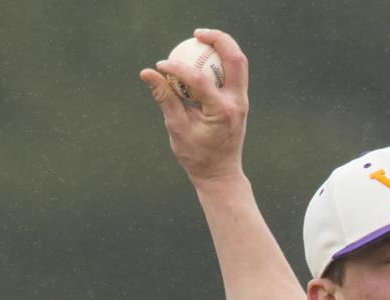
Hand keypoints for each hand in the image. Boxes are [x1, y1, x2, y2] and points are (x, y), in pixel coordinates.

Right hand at [139, 29, 250, 184]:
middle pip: (235, 59)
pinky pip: (234, 72)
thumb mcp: (177, 129)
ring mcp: (242, 101)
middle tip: (195, 35)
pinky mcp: (240, 100)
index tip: (161, 65)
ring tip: (200, 39)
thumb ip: (165, 98)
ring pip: (239, 63)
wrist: (221, 174)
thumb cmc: (197, 156)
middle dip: (217, 40)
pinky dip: (221, 61)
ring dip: (223, 47)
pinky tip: (202, 57)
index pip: (200, 80)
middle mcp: (237, 103)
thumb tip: (147, 73)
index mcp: (221, 112)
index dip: (178, 68)